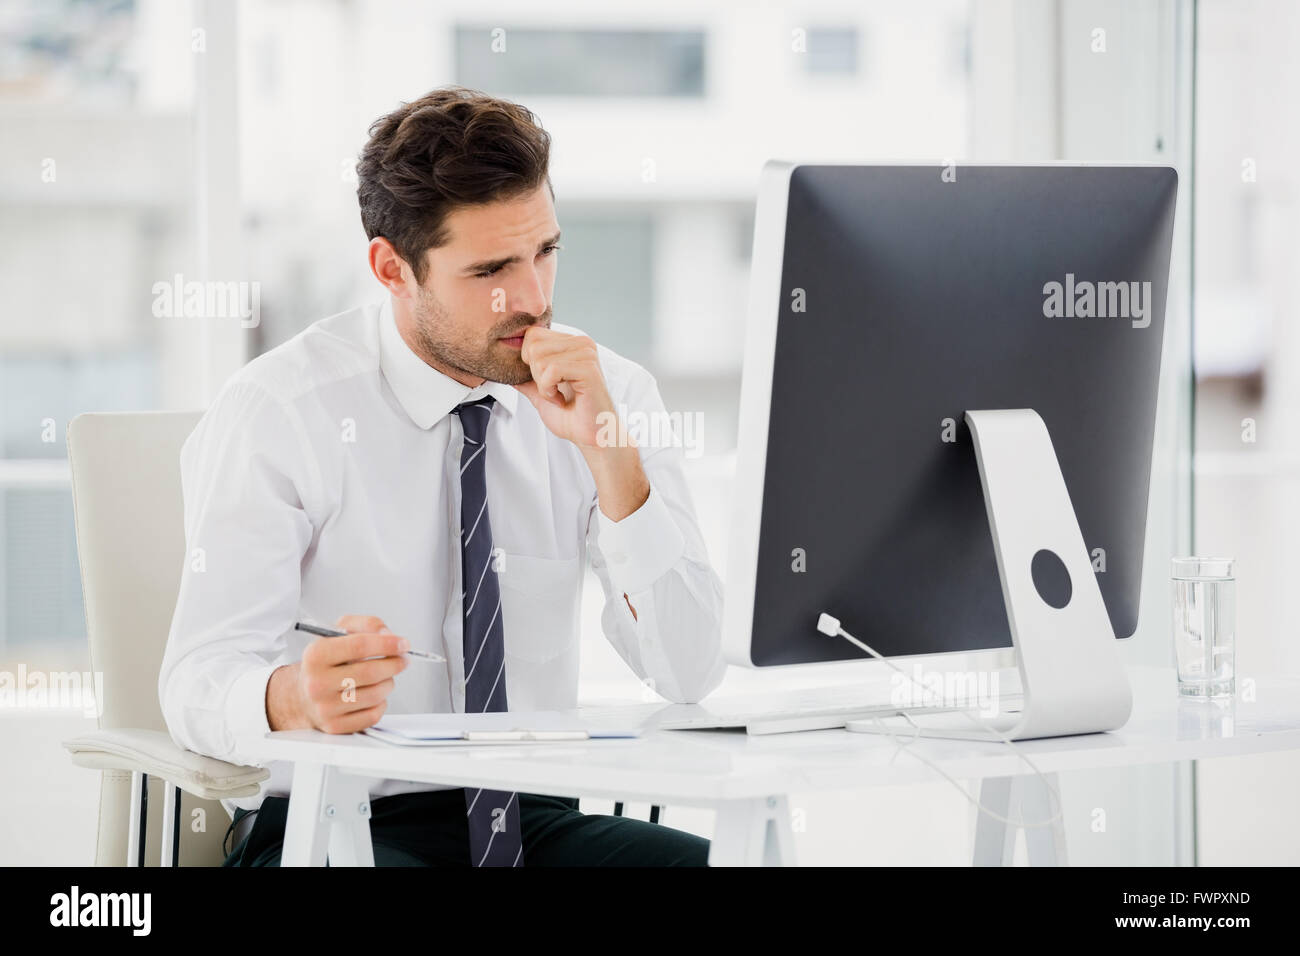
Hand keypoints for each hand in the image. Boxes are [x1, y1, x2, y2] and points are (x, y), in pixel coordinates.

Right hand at [267, 614, 408, 732]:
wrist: (303, 694)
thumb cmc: (326, 662)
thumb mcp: (339, 633)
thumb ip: (366, 625)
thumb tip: (389, 635)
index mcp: (315, 655)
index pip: (360, 646)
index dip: (388, 644)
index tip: (403, 644)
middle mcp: (317, 683)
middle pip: (370, 672)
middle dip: (394, 664)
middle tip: (402, 659)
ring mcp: (325, 707)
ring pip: (375, 694)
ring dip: (389, 682)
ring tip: (385, 676)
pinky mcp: (335, 726)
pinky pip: (373, 715)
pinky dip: (381, 703)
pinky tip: (374, 695)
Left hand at [514, 327, 615, 447]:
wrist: (592, 438)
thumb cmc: (571, 417)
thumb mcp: (541, 394)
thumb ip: (526, 380)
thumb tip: (507, 369)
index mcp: (572, 343)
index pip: (533, 335)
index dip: (529, 362)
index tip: (547, 383)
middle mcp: (582, 343)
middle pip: (533, 345)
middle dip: (535, 375)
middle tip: (553, 391)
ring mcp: (586, 354)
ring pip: (539, 358)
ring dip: (542, 385)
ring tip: (558, 396)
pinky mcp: (588, 368)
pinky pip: (551, 371)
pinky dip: (549, 391)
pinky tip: (561, 400)